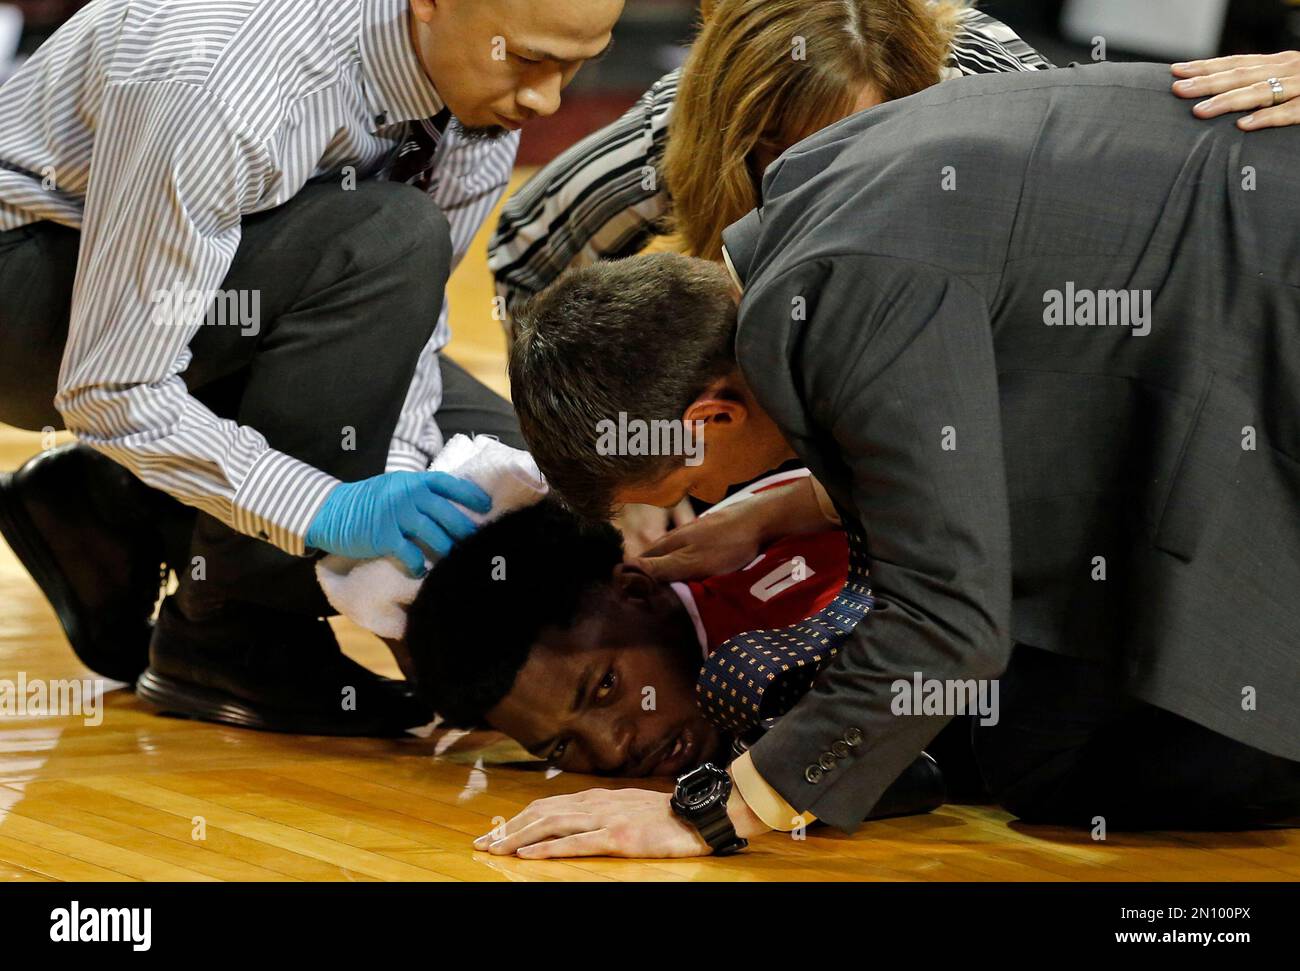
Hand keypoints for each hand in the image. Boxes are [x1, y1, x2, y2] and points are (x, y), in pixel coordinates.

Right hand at [306, 470, 490, 575]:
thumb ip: (418, 492)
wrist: (330, 511)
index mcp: (412, 481)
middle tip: (475, 541)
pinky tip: (422, 571)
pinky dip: (419, 565)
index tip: (487, 506)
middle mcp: (407, 494)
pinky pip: (410, 554)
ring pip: (434, 535)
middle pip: (447, 513)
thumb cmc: (367, 502)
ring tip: (453, 559)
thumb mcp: (394, 487)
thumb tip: (451, 504)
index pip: (448, 484)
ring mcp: (395, 515)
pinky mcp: (383, 536)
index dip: (471, 494)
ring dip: (447, 549)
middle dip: (465, 529)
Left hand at [473, 784, 769, 858]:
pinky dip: (549, 848)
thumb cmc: (666, 814)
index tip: (494, 831)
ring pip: (552, 825)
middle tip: (482, 843)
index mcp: (596, 797)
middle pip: (541, 813)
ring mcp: (606, 820)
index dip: (517, 818)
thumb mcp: (626, 806)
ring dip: (518, 837)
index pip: (546, 805)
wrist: (699, 814)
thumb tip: (572, 819)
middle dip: (507, 829)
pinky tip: (530, 854)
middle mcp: (596, 804)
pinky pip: (578, 843)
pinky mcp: (619, 838)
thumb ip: (599, 811)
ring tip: (495, 849)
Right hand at [630, 477, 828, 581]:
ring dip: (666, 572)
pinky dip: (684, 566)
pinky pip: (689, 554)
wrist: (761, 520)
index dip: (631, 578)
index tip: (628, 598)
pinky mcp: (709, 537)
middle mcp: (676, 536)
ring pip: (672, 556)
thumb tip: (625, 571)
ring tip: (665, 592)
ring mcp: (694, 535)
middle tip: (645, 600)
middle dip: (646, 576)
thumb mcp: (691, 561)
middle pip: (654, 558)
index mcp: (667, 542)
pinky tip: (689, 575)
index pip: (638, 561)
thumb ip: (661, 567)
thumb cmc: (726, 543)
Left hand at [1172, 51, 1299, 129]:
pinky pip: (1288, 111)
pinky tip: (1242, 124)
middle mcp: (1288, 69)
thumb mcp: (1289, 79)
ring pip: (1259, 92)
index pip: (1236, 63)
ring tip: (1199, 111)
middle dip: (1207, 82)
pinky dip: (1266, 117)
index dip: (1206, 67)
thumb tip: (1223, 95)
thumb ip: (1262, 84)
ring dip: (1227, 101)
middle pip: (1241, 75)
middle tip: (1178, 89)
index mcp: (1279, 63)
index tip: (1176, 71)